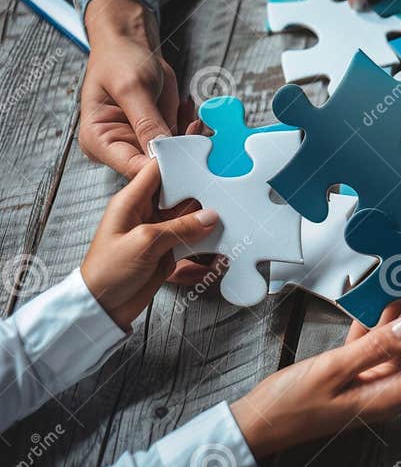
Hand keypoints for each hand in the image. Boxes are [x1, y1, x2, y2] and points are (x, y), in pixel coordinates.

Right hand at [80, 0, 178, 178]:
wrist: (130, 46)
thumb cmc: (119, 60)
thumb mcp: (131, 87)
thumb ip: (146, 122)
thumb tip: (162, 152)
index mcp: (99, 140)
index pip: (131, 168)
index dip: (160, 167)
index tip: (182, 155)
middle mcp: (119, 147)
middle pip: (155, 167)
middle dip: (180, 150)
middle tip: (193, 127)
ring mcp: (141, 143)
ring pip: (174, 156)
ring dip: (188, 136)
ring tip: (185, 108)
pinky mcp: (160, 135)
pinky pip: (182, 141)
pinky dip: (190, 127)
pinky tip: (186, 108)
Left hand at [80, 160, 218, 329]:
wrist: (102, 307)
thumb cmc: (108, 272)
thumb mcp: (144, 243)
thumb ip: (180, 228)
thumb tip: (210, 216)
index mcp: (131, 201)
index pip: (157, 171)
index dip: (179, 162)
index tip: (205, 159)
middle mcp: (146, 212)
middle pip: (179, 193)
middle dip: (202, 191)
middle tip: (227, 188)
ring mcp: (158, 231)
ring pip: (189, 217)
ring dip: (207, 219)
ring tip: (231, 215)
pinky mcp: (167, 249)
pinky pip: (192, 238)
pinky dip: (206, 240)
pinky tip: (222, 240)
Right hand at [230, 303, 400, 457]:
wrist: (255, 422)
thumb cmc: (290, 406)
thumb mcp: (333, 370)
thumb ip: (374, 348)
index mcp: (382, 399)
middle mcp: (380, 393)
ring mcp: (364, 383)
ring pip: (390, 348)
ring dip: (396, 323)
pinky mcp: (348, 373)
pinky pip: (368, 347)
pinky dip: (371, 327)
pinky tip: (375, 303)